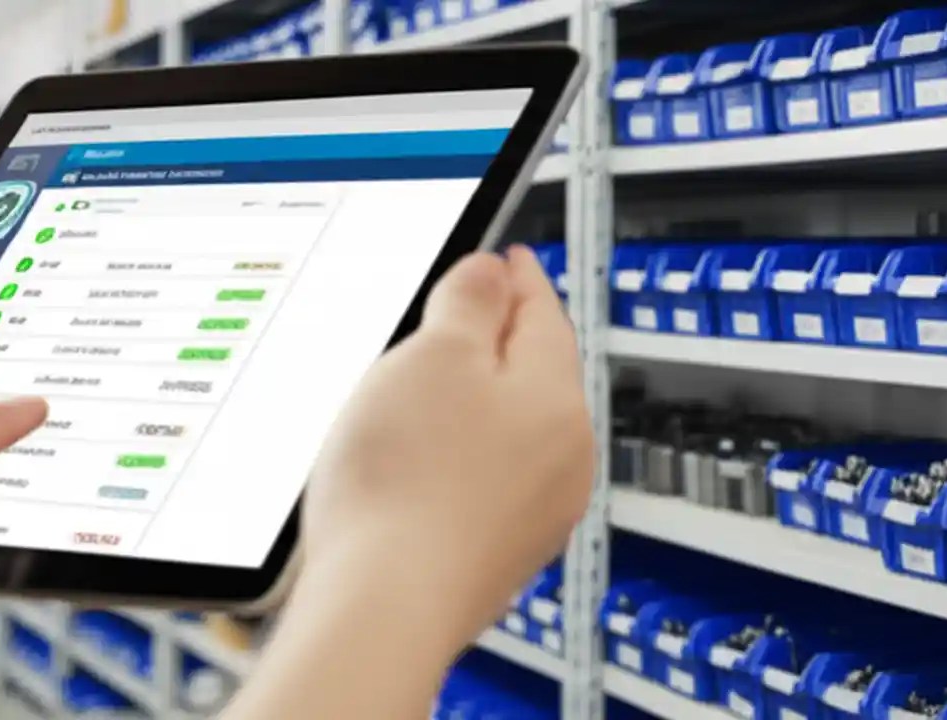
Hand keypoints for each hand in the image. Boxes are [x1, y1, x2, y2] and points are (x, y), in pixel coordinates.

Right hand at [224, 248, 591, 719]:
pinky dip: (456, 461)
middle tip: (454, 316)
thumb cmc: (406, 486)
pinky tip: (416, 467)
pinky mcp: (495, 555)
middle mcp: (562, 461)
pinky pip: (484, 483)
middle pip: (533, 375)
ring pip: (508, 432)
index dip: (518, 277)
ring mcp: (533, 516)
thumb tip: (494, 272)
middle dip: (493, 343)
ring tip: (417, 397)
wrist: (384, 607)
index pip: (545, 314)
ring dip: (472, 406)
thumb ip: (471, 300)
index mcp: (558, 400)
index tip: (507, 258)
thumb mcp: (435, 355)